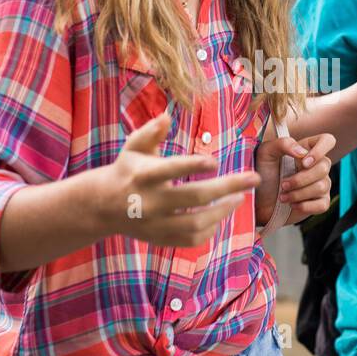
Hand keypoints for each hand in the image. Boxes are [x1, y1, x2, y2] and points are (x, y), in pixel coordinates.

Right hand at [104, 112, 259, 246]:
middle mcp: (150, 201)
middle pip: (194, 197)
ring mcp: (156, 224)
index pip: (170, 170)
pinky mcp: (160, 238)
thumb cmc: (127, 170)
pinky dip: (210, 230)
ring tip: (240, 198)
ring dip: (223, 211)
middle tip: (254, 178)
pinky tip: (221, 214)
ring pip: (196, 223)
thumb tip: (167, 116)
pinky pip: (191, 240)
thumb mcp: (133, 147)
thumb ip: (151, 132)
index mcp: (143, 175)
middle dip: (228, 187)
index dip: (193, 166)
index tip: (215, 162)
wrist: (102, 206)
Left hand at [254, 131, 334, 227]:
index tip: (303, 162)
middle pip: (324, 167)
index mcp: (307, 149)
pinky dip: (305, 206)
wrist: (258, 200)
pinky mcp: (320, 202)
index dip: (320, 150)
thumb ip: (284, 144)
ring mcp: (321, 184)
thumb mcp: (266, 153)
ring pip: (322, 186)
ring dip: (298, 193)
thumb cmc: (263, 174)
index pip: (328, 141)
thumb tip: (302, 153)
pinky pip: (322, 204)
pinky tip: (292, 204)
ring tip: (283, 196)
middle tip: (283, 184)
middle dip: (300, 179)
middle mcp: (317, 165)